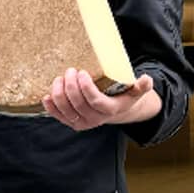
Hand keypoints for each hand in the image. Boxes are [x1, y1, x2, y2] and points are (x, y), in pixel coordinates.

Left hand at [42, 68, 161, 132]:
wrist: (116, 110)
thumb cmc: (123, 96)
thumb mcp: (135, 91)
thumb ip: (142, 86)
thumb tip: (147, 79)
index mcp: (109, 110)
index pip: (94, 101)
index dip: (85, 87)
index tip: (82, 72)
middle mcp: (94, 119)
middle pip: (77, 103)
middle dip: (70, 85)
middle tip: (70, 70)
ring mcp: (81, 122)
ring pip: (65, 109)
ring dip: (59, 92)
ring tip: (61, 77)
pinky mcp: (71, 122)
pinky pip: (57, 116)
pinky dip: (50, 106)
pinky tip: (47, 95)